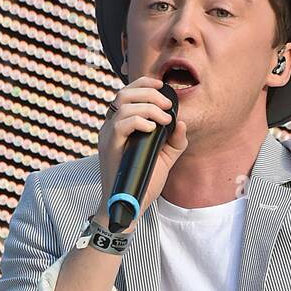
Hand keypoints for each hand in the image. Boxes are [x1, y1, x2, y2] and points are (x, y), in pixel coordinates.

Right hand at [97, 76, 187, 227]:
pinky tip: (153, 128)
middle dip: (149, 93)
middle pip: (125, 93)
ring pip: (123, 104)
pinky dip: (139, 121)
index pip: (128, 93)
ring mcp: (109, 136)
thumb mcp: (165, 159)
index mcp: (122, 125)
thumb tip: (182, 123)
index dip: (144, 84)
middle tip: (167, 106)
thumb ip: (175, 142)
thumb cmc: (144, 182)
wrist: (130, 206)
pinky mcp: (109, 147)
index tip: (162, 86)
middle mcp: (112, 127)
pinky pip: (120, 124)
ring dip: (148, 107)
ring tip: (164, 120)